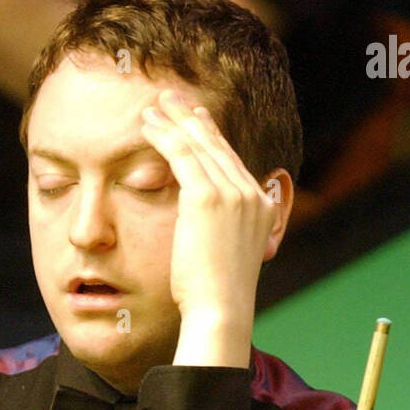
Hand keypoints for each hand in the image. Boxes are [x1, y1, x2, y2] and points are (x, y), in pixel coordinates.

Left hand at [140, 89, 280, 353]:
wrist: (220, 310)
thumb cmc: (216, 297)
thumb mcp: (229, 260)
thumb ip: (226, 236)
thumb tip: (211, 232)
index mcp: (262, 208)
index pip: (233, 162)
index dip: (212, 137)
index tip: (196, 118)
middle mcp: (251, 195)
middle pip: (217, 146)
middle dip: (192, 119)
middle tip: (172, 98)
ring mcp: (232, 193)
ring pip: (198, 145)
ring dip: (173, 121)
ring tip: (153, 105)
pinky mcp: (208, 197)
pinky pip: (182, 155)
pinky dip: (163, 136)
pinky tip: (147, 124)